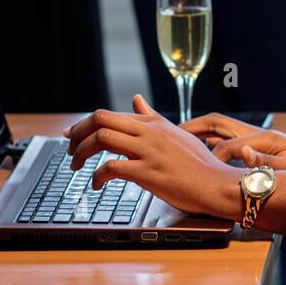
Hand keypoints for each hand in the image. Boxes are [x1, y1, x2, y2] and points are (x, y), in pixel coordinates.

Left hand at [62, 94, 240, 218]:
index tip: (71, 135)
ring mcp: (148, 151)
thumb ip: (153, 117)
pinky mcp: (148, 172)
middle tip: (69, 150)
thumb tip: (137, 99)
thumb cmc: (199, 163)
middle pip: (101, 119)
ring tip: (76, 166)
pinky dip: (97, 176)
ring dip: (81, 152)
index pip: (111, 114)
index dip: (84, 124)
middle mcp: (149, 132)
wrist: (216, 183)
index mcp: (153, 123)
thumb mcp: (175, 133)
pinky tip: (96, 185)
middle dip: (77, 133)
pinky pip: (112, 168)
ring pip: (102, 139)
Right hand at [182, 113, 285, 172]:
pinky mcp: (262, 148)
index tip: (194, 169)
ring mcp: (260, 140)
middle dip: (194, 127)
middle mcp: (261, 135)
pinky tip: (202, 153)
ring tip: (178, 140)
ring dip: (201, 134)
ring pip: (222, 130)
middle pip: (219, 123)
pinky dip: (212, 144)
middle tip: (169, 134)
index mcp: (266, 138)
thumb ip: (265, 162)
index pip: (227, 144)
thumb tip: (243, 154)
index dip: (210, 156)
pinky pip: (230, 142)